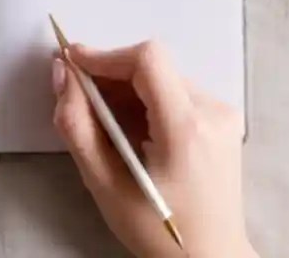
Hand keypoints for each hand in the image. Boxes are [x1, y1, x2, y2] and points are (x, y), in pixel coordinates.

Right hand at [52, 42, 255, 257]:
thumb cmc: (160, 233)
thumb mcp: (104, 185)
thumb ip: (77, 125)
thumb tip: (63, 76)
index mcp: (186, 129)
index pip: (147, 60)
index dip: (105, 55)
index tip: (73, 62)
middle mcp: (213, 113)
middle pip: (155, 67)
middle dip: (112, 75)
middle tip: (79, 96)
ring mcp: (224, 115)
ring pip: (166, 78)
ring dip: (130, 89)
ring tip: (108, 123)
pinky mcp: (225, 121)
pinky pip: (180, 93)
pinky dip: (151, 101)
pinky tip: (135, 131)